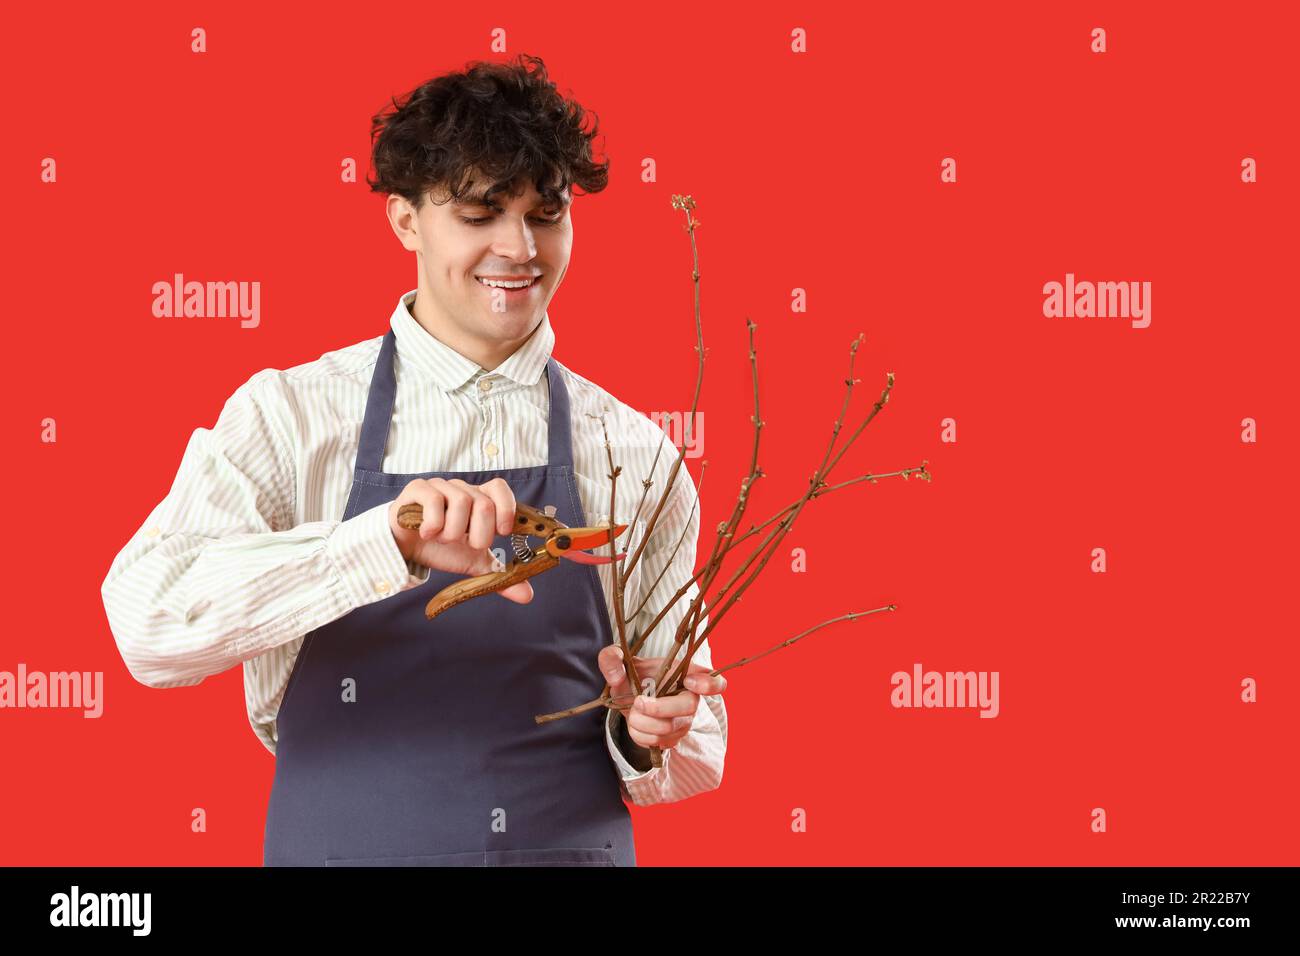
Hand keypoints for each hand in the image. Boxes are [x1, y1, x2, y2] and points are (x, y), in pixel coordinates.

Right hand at [388, 477, 533, 603]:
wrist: (405, 549)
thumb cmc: (441, 548)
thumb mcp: (473, 563)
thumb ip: (498, 575)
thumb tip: (527, 595)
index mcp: (479, 499)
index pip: (500, 488)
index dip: (506, 509)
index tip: (503, 532)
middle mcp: (461, 488)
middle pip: (483, 503)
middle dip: (478, 533)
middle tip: (465, 544)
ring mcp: (439, 486)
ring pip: (461, 502)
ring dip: (453, 532)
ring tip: (443, 539)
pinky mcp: (417, 489)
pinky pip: (434, 500)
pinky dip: (434, 524)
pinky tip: (427, 534)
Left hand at [597, 644, 727, 753]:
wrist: (627, 698)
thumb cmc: (631, 674)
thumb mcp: (617, 658)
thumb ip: (611, 658)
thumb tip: (617, 677)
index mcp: (685, 673)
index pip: (714, 682)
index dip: (709, 684)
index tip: (689, 682)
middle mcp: (691, 698)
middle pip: (687, 707)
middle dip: (658, 708)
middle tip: (637, 702)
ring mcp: (684, 721)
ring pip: (668, 729)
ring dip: (642, 722)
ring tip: (632, 711)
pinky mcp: (673, 738)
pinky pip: (658, 742)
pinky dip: (640, 735)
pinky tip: (636, 723)